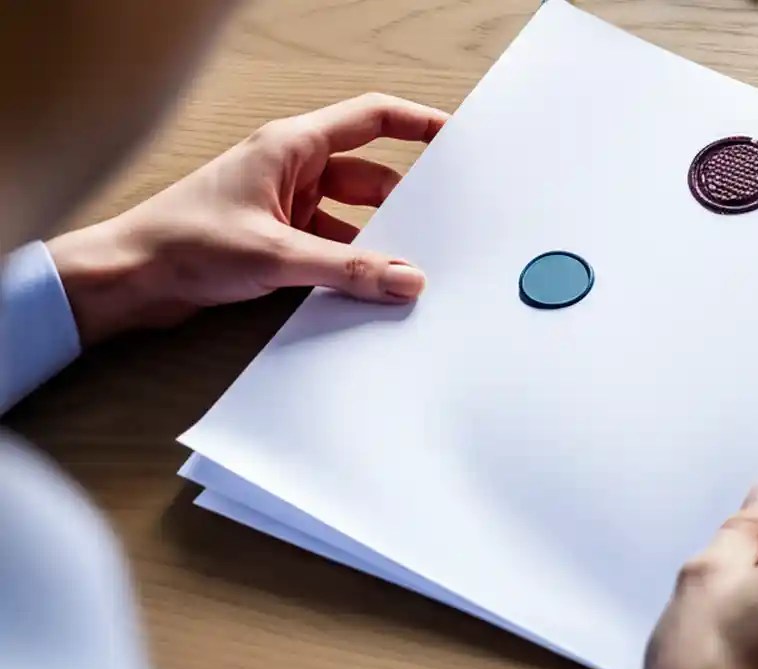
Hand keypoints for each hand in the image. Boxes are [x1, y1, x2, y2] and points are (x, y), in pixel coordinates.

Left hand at [46, 93, 447, 344]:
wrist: (129, 278)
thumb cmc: (181, 243)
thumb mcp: (276, 254)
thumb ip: (348, 268)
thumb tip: (405, 278)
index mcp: (291, 147)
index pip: (371, 119)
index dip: (417, 124)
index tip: (454, 139)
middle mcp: (291, 169)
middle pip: (369, 175)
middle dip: (403, 202)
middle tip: (438, 225)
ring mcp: (285, 205)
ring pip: (352, 216)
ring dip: (375, 241)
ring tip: (404, 268)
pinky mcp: (277, 239)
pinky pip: (332, 245)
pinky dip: (351, 264)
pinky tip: (367, 287)